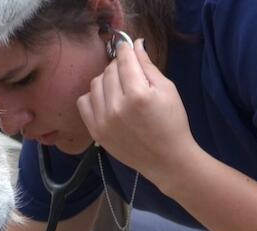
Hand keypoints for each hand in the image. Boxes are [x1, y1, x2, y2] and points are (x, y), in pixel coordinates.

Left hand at [77, 40, 201, 186]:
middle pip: (109, 71)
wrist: (166, 159)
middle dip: (119, 65)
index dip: (125, 49)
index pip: (124, 60)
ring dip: (106, 80)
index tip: (126, 45)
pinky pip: (84, 102)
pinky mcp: (96, 131)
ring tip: (120, 87)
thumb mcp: (167, 90)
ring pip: (95, 84)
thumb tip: (135, 44)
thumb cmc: (172, 123)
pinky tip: (107, 100)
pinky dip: (94, 96)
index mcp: (138, 95)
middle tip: (129, 71)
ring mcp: (103, 120)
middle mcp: (117, 107)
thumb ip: (148, 66)